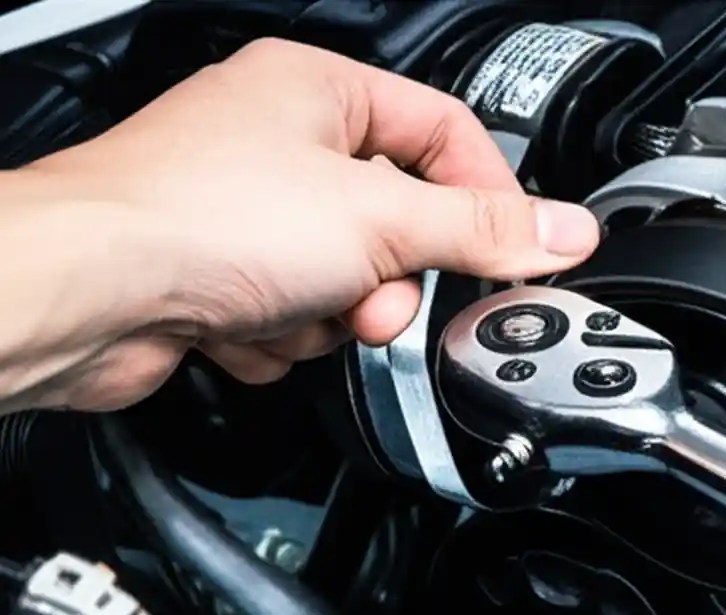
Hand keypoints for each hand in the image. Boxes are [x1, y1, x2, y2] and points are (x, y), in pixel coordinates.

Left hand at [17, 38, 597, 410]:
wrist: (83, 296)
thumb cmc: (195, 218)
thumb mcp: (379, 221)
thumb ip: (483, 231)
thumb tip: (565, 232)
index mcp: (319, 92)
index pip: (445, 133)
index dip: (486, 195)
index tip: (514, 251)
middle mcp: (279, 142)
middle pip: (397, 220)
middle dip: (388, 277)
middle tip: (374, 295)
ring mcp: (246, 211)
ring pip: (347, 280)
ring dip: (330, 312)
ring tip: (290, 306)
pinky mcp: (219, 276)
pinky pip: (295, 317)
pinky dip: (280, 334)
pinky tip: (242, 323)